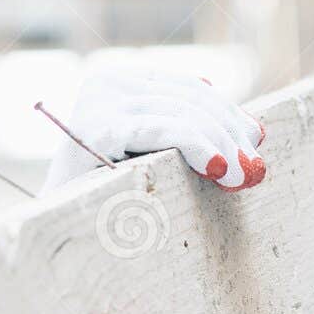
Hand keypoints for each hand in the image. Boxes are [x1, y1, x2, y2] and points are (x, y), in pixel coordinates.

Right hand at [40, 62, 265, 193]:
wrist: (56, 232)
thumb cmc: (107, 200)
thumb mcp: (153, 156)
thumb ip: (192, 135)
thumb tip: (257, 130)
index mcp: (119, 81)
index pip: (188, 88)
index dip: (227, 113)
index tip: (256, 139)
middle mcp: (106, 81)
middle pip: (191, 100)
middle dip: (230, 134)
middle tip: (256, 169)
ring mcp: (99, 101)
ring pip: (185, 114)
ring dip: (223, 147)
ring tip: (244, 177)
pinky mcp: (98, 127)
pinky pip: (166, 130)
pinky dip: (200, 147)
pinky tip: (221, 169)